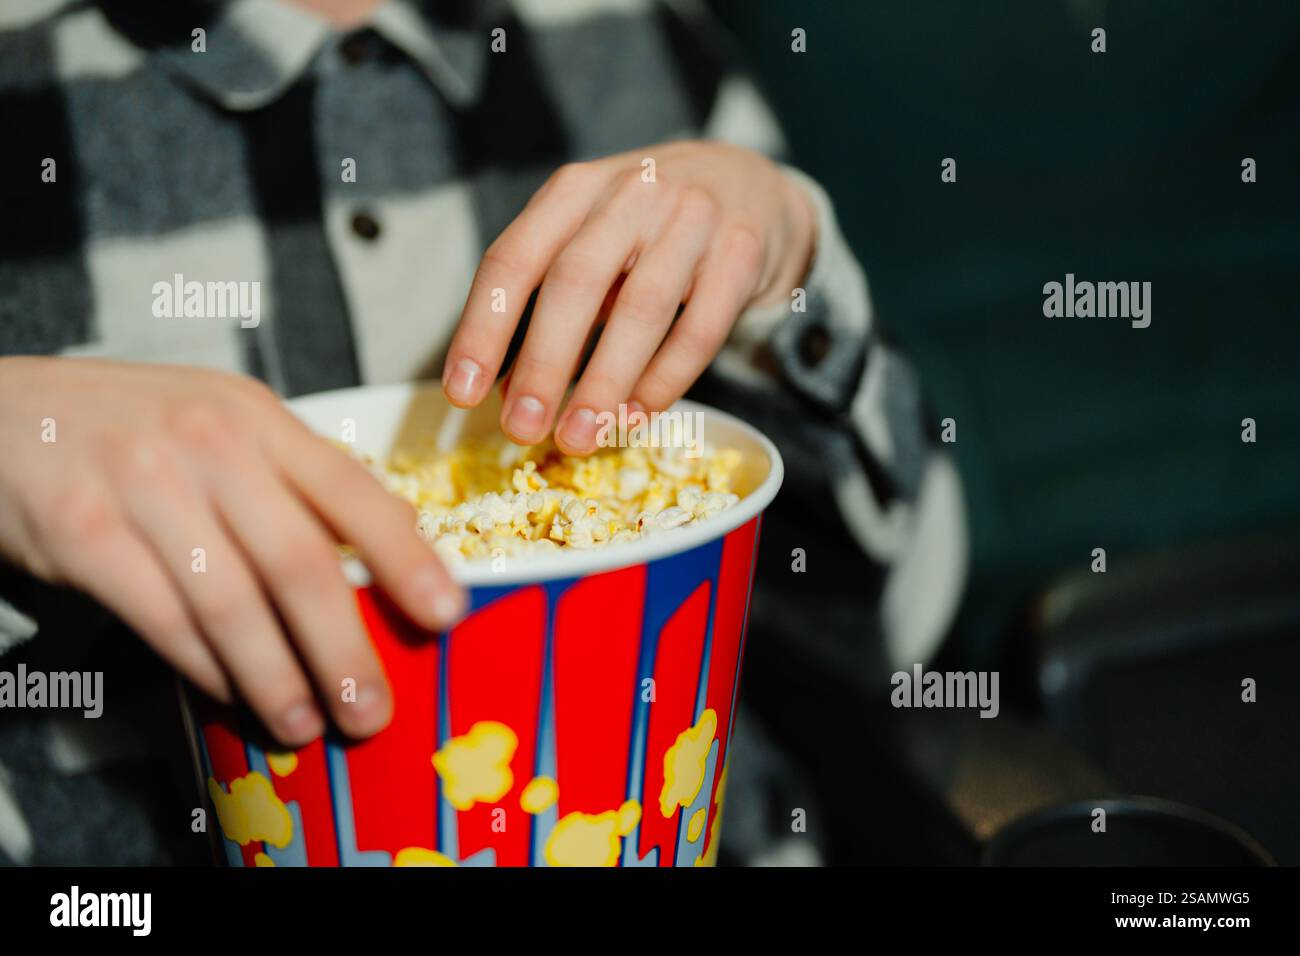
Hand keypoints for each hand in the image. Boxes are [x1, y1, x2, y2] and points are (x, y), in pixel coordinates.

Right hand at [0, 357, 462, 744]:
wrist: (4, 412)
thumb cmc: (129, 429)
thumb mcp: (221, 424)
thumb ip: (297, 478)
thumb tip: (394, 535)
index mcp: (257, 418)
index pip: (353, 489)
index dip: (406, 556)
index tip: (445, 612)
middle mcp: (209, 444)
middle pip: (300, 561)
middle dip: (345, 647)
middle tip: (372, 707)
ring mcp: (143, 485)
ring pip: (232, 603)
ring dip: (276, 677)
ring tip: (306, 723)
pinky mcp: (82, 531)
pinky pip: (163, 618)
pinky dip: (205, 668)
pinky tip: (234, 696)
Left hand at [441, 140, 815, 452]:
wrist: (751, 184)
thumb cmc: (652, 227)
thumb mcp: (591, 242)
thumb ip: (548, 305)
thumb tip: (500, 389)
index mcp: (574, 190)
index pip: (513, 259)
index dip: (482, 329)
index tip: (462, 394)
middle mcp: (630, 194)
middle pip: (574, 282)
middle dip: (542, 363)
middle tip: (521, 429)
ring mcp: (692, 218)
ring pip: (641, 309)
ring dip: (603, 383)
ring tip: (578, 439)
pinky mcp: (741, 253)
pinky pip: (700, 329)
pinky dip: (665, 380)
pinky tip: (635, 418)